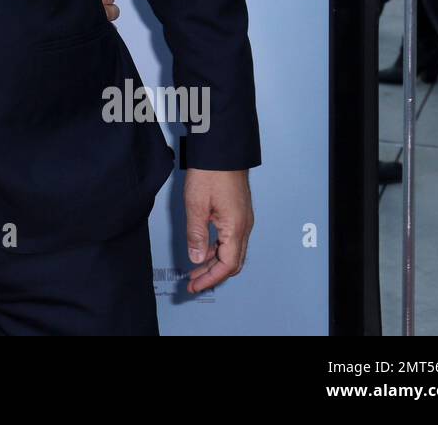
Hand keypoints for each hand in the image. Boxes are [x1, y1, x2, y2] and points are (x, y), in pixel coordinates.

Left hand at [183, 168, 252, 293]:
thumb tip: (197, 258)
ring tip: (195, 270)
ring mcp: (243, 220)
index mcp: (235, 228)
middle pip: (232, 262)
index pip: (226, 265)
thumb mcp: (196, 204)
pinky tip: (204, 250)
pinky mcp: (238, 213)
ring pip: (232, 252)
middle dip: (212, 275)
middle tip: (193, 283)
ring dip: (214, 263)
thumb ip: (197, 234)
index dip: (210, 279)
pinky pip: (231, 240)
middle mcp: (244, 226)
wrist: (223, 150)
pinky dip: (217, 250)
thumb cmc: (211, 172)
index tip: (194, 286)